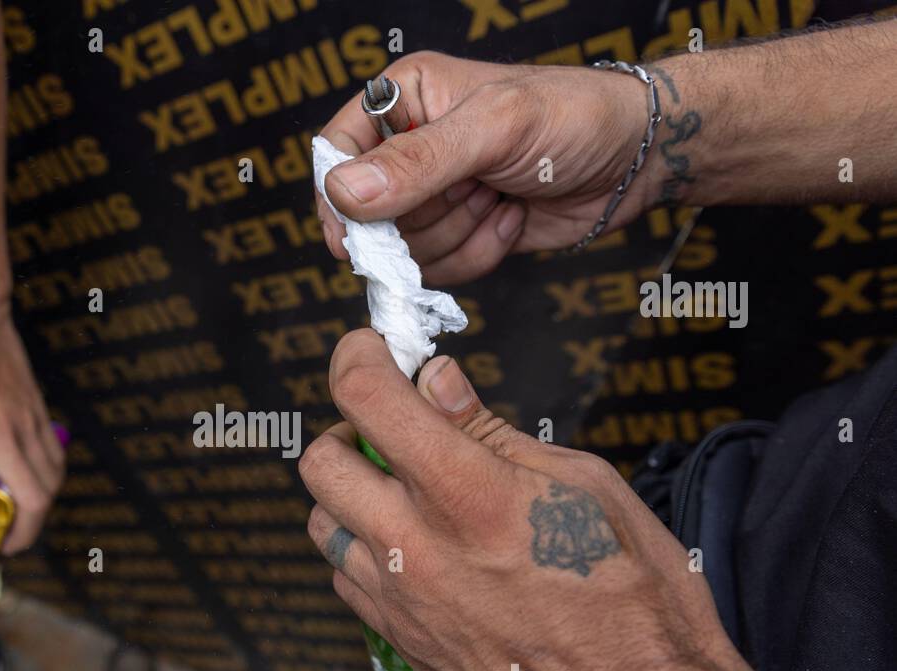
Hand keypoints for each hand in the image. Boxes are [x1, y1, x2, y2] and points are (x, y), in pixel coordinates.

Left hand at [0, 297, 63, 577]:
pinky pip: (55, 456)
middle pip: (33, 504)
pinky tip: (35, 482)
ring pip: (51, 482)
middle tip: (3, 547)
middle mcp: (0, 439)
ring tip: (22, 520)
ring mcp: (26, 425)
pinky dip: (49, 478)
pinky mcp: (39, 411)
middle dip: (22, 536)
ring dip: (40, 510)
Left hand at [299, 330, 762, 670]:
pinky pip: (348, 580)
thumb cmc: (642, 602)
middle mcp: (417, 548)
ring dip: (350, 494)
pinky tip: (414, 550)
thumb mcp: (590, 489)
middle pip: (320, 462)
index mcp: (470, 495)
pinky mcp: (401, 645)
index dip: (358, 357)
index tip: (372, 349)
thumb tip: (436, 381)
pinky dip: (363, 550)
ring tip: (405, 493)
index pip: (367, 398)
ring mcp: (401, 604)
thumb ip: (497, 433)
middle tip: (393, 428)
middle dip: (348, 427)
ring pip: (322, 525)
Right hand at [315, 52, 660, 283]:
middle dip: (425, 216)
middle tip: (474, 189)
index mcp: (403, 98)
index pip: (336, 152)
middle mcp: (409, 147)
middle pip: (368, 214)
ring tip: (500, 195)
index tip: (354, 238)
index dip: (338, 199)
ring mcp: (433, 195)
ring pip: (404, 249)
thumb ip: (417, 163)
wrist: (637, 158)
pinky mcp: (458, 233)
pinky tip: (510, 217)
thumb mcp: (493, 130)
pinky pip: (439, 268)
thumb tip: (344, 194)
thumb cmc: (574, 117)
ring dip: (458, 235)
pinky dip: (478, 253)